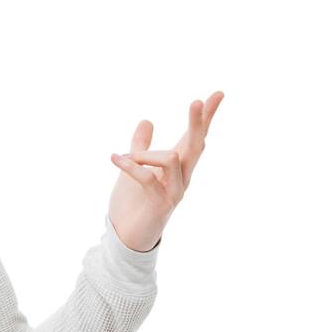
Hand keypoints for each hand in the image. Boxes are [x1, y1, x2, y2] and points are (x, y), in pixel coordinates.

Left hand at [107, 91, 223, 251]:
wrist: (125, 237)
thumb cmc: (132, 203)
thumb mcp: (134, 167)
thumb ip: (141, 146)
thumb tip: (147, 120)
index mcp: (177, 167)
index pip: (196, 137)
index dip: (207, 117)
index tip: (217, 94)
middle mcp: (182, 177)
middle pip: (195, 145)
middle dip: (196, 123)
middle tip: (196, 101)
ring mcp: (174, 191)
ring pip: (173, 158)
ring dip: (145, 153)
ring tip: (124, 156)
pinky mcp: (161, 204)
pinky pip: (148, 177)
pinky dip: (130, 165)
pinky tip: (115, 159)